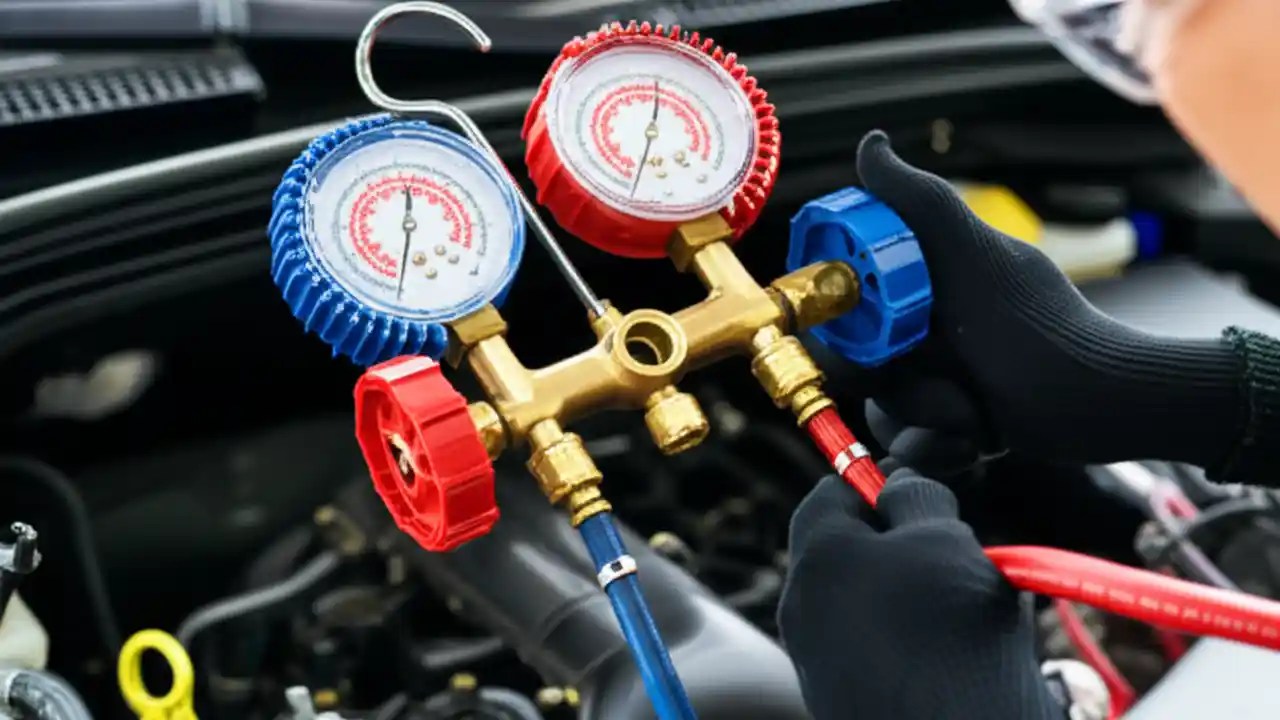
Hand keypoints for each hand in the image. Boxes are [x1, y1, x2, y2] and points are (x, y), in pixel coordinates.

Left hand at [778, 470, 1063, 719]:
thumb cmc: (957, 635)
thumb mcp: (947, 539)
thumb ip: (915, 497)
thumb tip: (895, 481)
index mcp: (818, 556)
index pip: (830, 494)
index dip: (871, 482)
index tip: (911, 487)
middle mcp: (801, 606)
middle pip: (840, 549)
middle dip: (889, 540)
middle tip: (945, 548)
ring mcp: (812, 657)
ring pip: (853, 599)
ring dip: (897, 590)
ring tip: (957, 606)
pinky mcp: (832, 696)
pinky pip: (861, 646)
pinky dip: (896, 637)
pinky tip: (943, 652)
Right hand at [857, 131, 1241, 468]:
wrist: (1095, 404)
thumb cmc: (1035, 328)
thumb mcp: (970, 254)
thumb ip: (915, 198)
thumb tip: (871, 144)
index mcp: (917, 281)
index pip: (845, 304)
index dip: (849, 326)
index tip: (881, 343)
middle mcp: (918, 326)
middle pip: (858, 367)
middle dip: (903, 387)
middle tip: (953, 386)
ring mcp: (934, 376)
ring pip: (883, 410)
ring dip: (926, 419)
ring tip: (974, 414)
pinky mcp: (950, 424)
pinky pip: (912, 444)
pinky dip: (940, 446)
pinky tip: (978, 437)